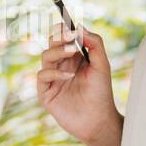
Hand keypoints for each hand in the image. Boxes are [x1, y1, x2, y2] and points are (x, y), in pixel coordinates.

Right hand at [36, 23, 122, 145]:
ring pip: (46, 56)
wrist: (99, 119)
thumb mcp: (102, 64)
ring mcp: (52, 78)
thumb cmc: (101, 93)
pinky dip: (54, 72)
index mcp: (74, 58)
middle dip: (59, 37)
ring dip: (58, 51)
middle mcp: (61, 65)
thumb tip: (79, 27)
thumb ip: (94, 44)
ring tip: (73, 51)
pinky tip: (69, 75)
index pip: (63, 38)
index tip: (70, 25)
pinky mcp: (46, 92)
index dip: (64, 29)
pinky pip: (42, 75)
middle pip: (52, 44)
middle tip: (70, 35)